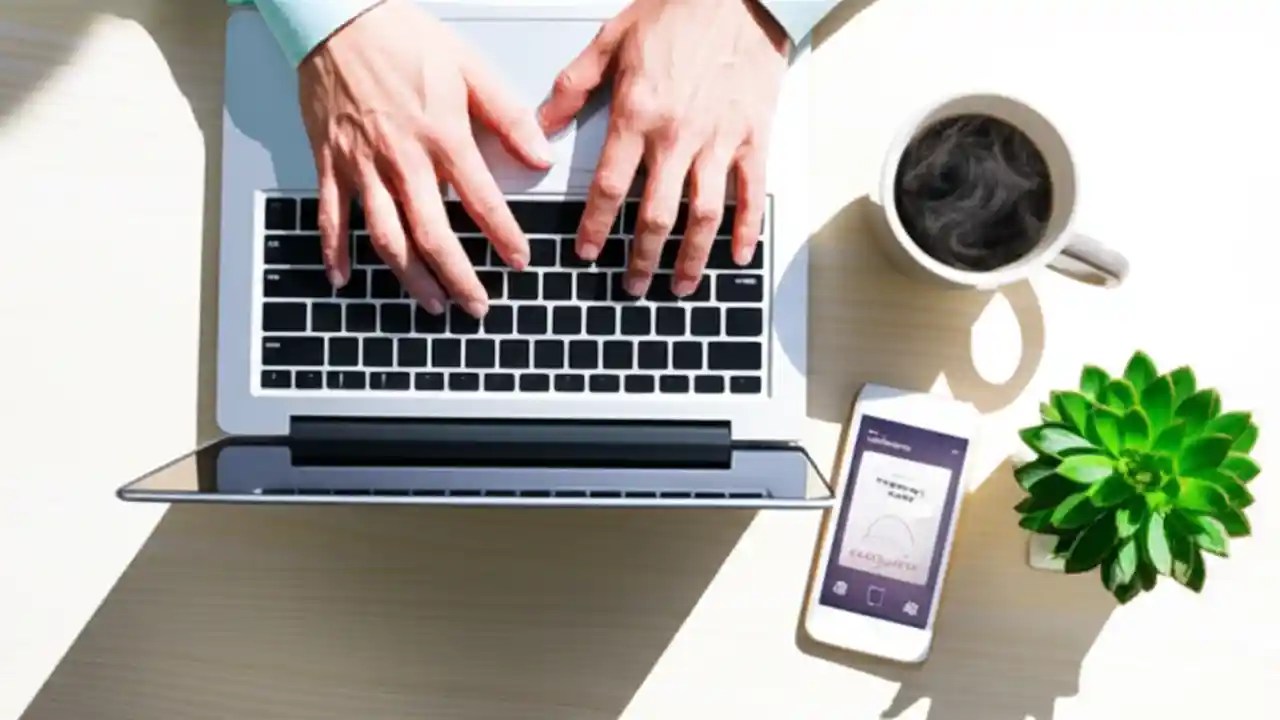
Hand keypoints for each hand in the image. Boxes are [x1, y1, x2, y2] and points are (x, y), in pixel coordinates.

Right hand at [298, 0, 552, 316]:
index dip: (503, 237)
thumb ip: (508, 116)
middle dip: (457, 278)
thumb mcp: (469, 67)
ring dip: (409, 278)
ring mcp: (361, 164)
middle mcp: (401, 159)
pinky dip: (333, 251)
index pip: (480, 200)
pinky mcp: (330, 162)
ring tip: (431, 304)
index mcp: (441, 136)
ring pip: (385, 236)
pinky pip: (330, 216)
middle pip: (431, 235)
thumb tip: (541, 155)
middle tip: (477, 306)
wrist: (338, 16)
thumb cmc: (402, 37)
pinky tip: (343, 278)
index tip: (520, 261)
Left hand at [539, 0, 788, 297]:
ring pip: (704, 216)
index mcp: (638, 114)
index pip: (610, 188)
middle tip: (632, 286)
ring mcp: (720, 141)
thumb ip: (574, 85)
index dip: (596, 228)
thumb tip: (542, 123)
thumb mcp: (613, 38)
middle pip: (656, 215)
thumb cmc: (679, 8)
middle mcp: (678, 136)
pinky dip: (746, 229)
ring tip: (680, 286)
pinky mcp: (754, 136)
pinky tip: (738, 256)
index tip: (587, 254)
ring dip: (690, 258)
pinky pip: (750, 193)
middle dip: (642, 259)